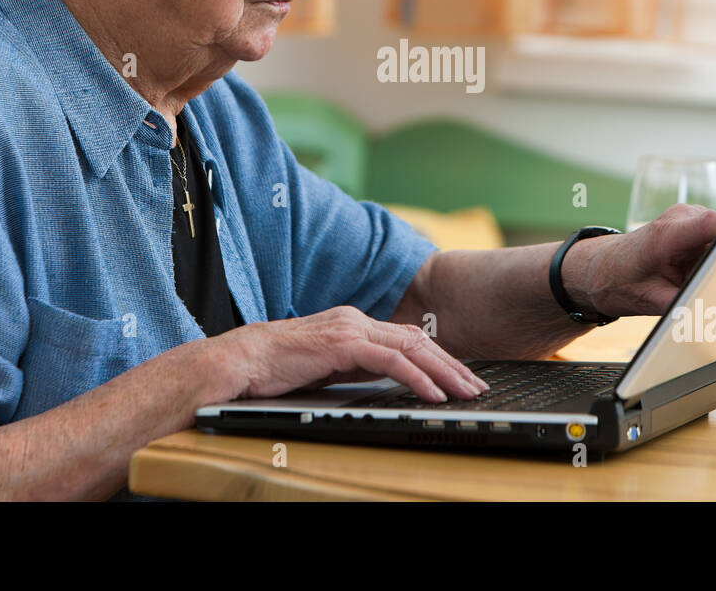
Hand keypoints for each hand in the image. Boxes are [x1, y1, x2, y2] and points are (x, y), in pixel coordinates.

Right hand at [210, 306, 488, 402]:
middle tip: (476, 386)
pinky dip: (417, 377)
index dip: (438, 358)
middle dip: (451, 364)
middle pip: (418, 339)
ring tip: (465, 392)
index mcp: (353, 324)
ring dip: (443, 371)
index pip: (408, 338)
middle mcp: (356, 320)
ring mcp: (350, 328)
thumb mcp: (326, 368)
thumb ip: (355, 368)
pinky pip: (390, 361)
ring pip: (411, 347)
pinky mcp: (342, 344)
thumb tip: (386, 382)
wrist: (240, 361)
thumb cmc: (276, 369)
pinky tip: (433, 394)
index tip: (459, 378)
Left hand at [564, 203, 715, 317]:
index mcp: (666, 233)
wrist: (599, 269)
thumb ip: (681, 307)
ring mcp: (690, 220)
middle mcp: (681, 219)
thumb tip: (712, 319)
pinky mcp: (696, 228)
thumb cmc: (617, 280)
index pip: (712, 224)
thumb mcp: (648, 301)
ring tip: (714, 283)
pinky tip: (710, 277)